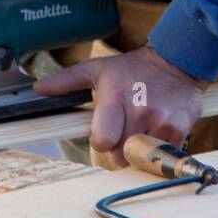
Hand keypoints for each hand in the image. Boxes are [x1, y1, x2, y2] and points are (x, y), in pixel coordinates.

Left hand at [34, 45, 208, 165]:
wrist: (177, 60)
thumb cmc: (132, 68)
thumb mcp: (98, 69)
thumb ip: (66, 81)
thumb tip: (38, 88)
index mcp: (116, 96)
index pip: (102, 140)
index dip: (100, 141)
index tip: (104, 133)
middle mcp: (140, 109)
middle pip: (120, 154)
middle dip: (119, 148)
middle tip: (123, 131)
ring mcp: (161, 121)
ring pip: (141, 157)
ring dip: (138, 151)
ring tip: (139, 131)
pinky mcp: (179, 129)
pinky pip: (161, 156)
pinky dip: (157, 150)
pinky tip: (156, 131)